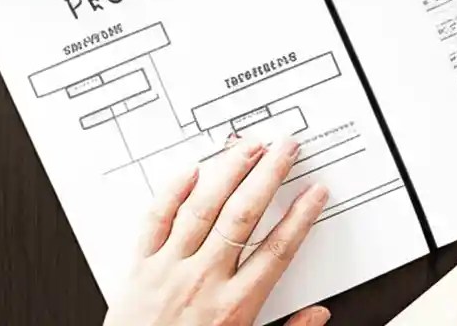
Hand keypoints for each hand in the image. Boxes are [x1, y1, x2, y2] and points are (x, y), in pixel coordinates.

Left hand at [104, 138, 331, 325]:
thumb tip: (317, 316)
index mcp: (234, 306)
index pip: (278, 249)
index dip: (301, 215)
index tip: (315, 192)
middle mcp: (203, 280)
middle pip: (244, 215)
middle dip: (269, 174)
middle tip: (285, 147)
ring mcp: (170, 269)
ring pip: (203, 207)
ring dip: (228, 171)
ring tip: (247, 147)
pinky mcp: (139, 268)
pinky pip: (155, 221)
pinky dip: (172, 193)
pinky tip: (191, 170)